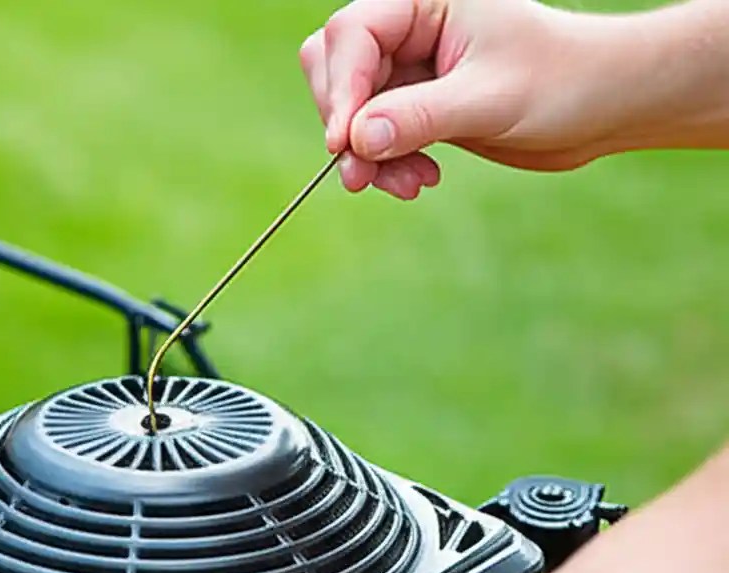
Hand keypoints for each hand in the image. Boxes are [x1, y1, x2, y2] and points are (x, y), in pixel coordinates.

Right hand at [300, 0, 639, 198]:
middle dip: (346, 124)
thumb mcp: (490, 100)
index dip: (341, 87)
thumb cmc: (565, 81)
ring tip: (409, 185)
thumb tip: (355, 140)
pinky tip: (421, 180)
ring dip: (365, 154)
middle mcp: (410, 28)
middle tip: (364, 176)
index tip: (344, 142)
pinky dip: (384, 163)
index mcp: (425, 1)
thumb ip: (419, 117)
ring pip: (349, 108)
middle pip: (334, 68)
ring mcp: (409, 68)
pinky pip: (371, 134)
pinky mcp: (414, 104)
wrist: (607, 105)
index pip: (352, 35)